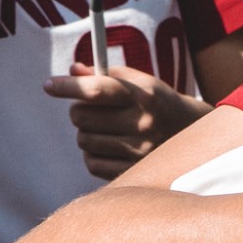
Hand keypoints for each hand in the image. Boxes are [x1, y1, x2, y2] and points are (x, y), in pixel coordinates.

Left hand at [44, 63, 212, 178]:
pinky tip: (109, 146)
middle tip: (90, 108)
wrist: (194, 136)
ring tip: (104, 128)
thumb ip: (108, 75)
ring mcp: (139, 151)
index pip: (97, 90)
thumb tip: (74, 70)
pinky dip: (93, 153)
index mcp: (145, 96)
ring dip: (86, 132)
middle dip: (79, 110)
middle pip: (81, 116)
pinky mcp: (134, 172)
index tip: (49, 85)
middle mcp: (143, 123)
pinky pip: (91, 163)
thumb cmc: (159, 103)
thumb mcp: (141, 83)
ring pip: (83, 140)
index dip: (68, 86)